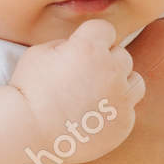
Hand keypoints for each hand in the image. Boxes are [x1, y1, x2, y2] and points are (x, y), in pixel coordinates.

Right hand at [9, 18, 141, 162]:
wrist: (29, 134)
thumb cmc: (28, 92)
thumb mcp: (39, 54)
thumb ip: (66, 45)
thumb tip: (78, 46)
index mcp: (90, 48)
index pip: (105, 30)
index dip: (93, 39)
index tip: (82, 51)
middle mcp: (111, 70)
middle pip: (122, 55)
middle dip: (106, 63)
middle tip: (85, 78)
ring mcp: (121, 98)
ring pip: (134, 81)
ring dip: (120, 85)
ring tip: (97, 97)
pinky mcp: (124, 122)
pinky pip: (129, 110)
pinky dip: (115, 112)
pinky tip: (94, 118)